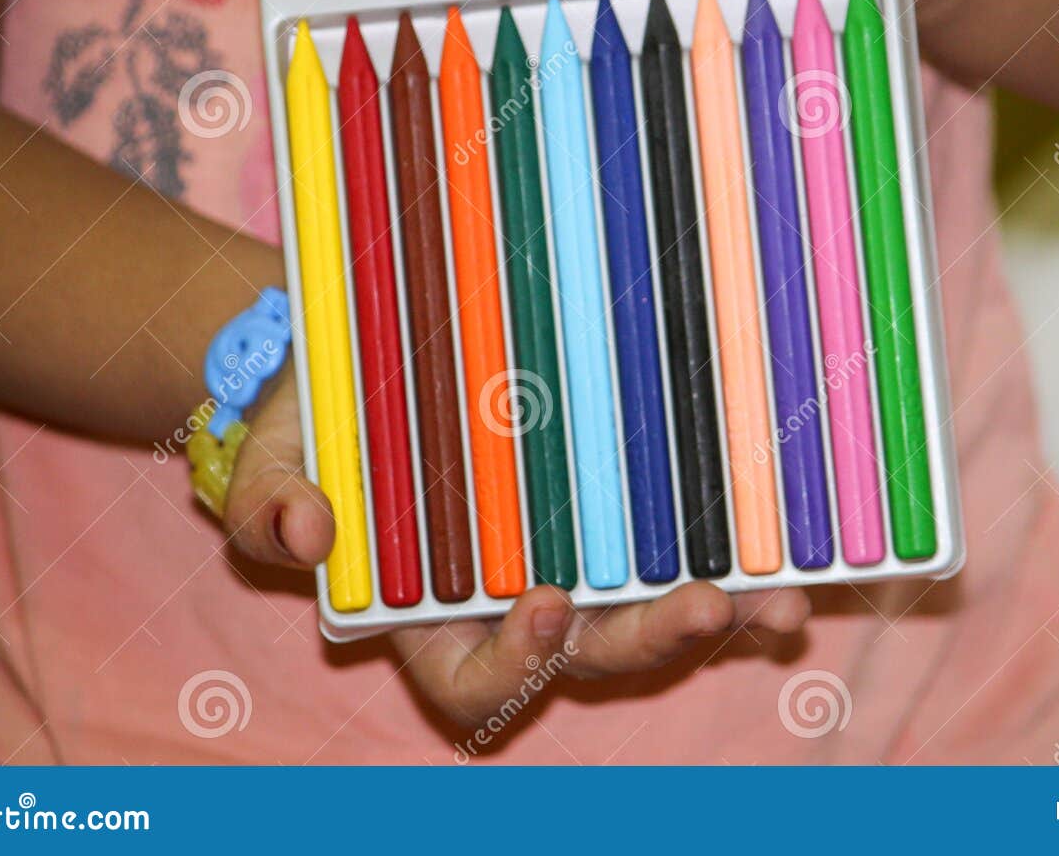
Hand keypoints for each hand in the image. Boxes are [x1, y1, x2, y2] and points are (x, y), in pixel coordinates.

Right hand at [221, 368, 809, 731]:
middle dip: (649, 640)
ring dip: (719, 616)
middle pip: (588, 655)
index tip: (546, 604)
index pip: (471, 682)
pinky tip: (784, 549)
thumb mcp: (274, 463)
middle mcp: (512, 601)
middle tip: (702, 605)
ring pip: (648, 615)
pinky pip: (673, 551)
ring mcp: (572, 558)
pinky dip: (732, 559)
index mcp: (428, 617)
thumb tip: (308, 536)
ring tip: (781, 600)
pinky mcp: (614, 513)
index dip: (512, 660)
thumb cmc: (311, 431)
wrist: (357, 376)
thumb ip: (275, 505)